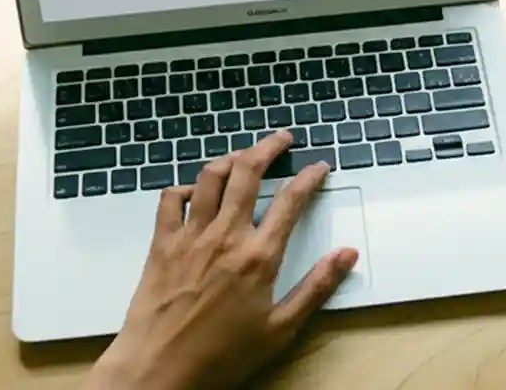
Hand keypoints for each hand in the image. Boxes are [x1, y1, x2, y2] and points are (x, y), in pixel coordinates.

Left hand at [85, 130, 358, 389]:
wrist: (159, 370)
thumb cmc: (221, 357)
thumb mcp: (280, 330)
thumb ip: (316, 288)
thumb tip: (347, 255)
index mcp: (259, 257)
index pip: (290, 201)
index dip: (309, 177)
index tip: (319, 167)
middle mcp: (225, 237)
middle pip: (247, 172)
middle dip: (268, 147)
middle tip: (282, 139)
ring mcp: (189, 237)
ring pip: (210, 177)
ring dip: (230, 158)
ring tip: (244, 156)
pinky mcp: (161, 245)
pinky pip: (170, 199)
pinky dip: (185, 187)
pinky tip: (196, 192)